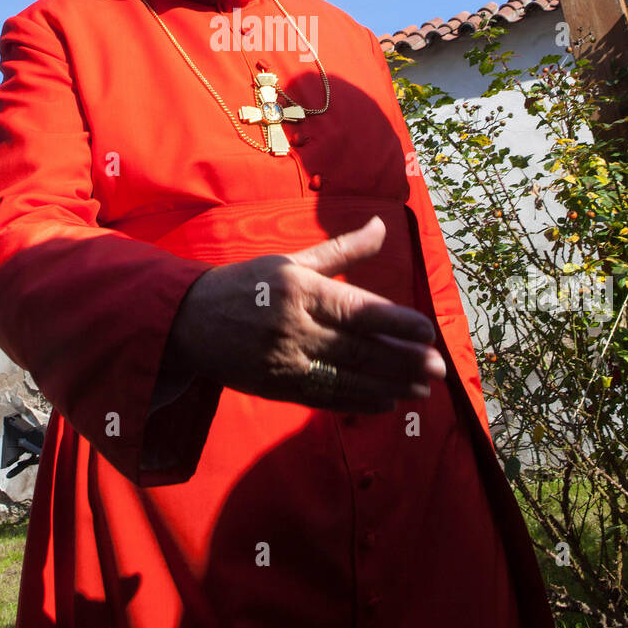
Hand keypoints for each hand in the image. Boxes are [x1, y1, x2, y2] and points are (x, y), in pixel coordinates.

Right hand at [165, 215, 446, 413]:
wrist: (189, 322)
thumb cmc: (248, 284)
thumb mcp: (290, 260)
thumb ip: (342, 250)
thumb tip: (382, 224)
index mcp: (299, 289)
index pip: (356, 310)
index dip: (395, 323)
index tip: (428, 331)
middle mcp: (293, 327)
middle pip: (358, 349)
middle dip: (402, 361)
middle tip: (438, 368)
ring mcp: (285, 361)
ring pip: (347, 378)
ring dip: (389, 386)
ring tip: (423, 390)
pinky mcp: (277, 388)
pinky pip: (325, 399)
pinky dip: (358, 402)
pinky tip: (386, 403)